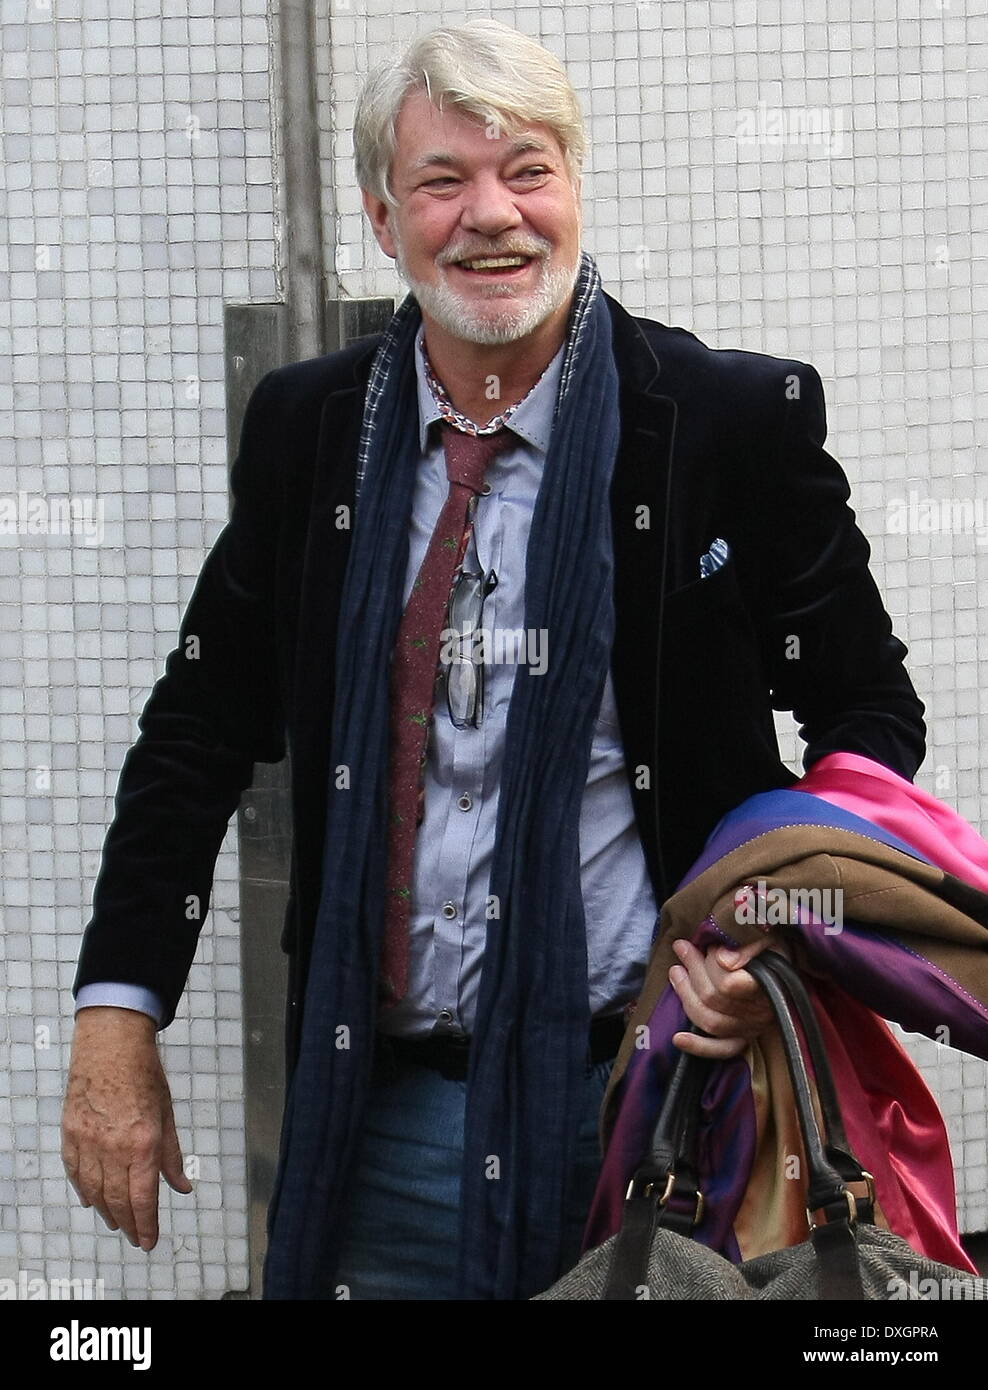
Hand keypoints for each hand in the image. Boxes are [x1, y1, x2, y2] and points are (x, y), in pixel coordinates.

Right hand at [61, 1007, 192, 1250]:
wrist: (111, 1043)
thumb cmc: (144, 1074)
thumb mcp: (167, 1113)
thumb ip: (172, 1155)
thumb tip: (182, 1187)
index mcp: (144, 1141)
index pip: (143, 1197)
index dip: (147, 1224)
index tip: (150, 1241)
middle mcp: (114, 1146)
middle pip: (118, 1200)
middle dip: (129, 1224)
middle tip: (136, 1237)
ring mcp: (88, 1141)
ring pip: (95, 1191)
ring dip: (106, 1211)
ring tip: (117, 1222)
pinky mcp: (70, 1133)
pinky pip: (75, 1172)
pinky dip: (84, 1190)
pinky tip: (92, 1200)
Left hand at [669, 936, 781, 1058]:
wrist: (789, 965)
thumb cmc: (775, 947)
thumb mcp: (769, 936)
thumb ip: (749, 946)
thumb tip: (723, 960)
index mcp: (769, 986)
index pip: (729, 984)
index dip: (713, 962)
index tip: (711, 944)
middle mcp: (760, 1013)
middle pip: (713, 999)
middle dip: (693, 970)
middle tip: (682, 947)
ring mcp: (751, 1028)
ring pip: (711, 1022)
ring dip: (686, 995)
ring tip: (675, 971)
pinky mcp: (745, 1037)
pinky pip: (722, 1049)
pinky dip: (699, 1047)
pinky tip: (678, 1039)